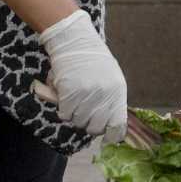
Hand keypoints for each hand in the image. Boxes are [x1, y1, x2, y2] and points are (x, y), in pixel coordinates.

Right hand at [36, 9, 127, 140]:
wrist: (74, 41)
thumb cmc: (91, 61)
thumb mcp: (110, 78)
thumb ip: (110, 100)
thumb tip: (108, 127)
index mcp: (118, 91)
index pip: (118, 125)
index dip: (111, 136)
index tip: (106, 140)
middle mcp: (105, 95)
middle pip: (95, 128)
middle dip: (87, 124)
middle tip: (82, 113)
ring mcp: (87, 94)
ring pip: (77, 121)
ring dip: (73, 114)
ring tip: (73, 98)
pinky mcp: (69, 92)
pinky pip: (64, 114)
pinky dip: (62, 108)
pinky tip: (64, 95)